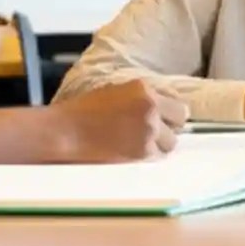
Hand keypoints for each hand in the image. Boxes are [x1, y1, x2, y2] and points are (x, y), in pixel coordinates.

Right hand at [54, 80, 189, 161]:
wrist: (63, 132)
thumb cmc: (82, 113)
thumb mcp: (115, 92)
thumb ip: (140, 98)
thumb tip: (160, 108)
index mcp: (143, 88)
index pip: (176, 99)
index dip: (170, 111)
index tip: (166, 118)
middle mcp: (150, 106)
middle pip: (181, 118)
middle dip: (170, 126)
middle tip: (155, 133)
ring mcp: (149, 129)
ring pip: (172, 141)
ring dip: (161, 144)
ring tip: (140, 144)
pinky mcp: (143, 150)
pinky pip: (159, 156)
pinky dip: (150, 156)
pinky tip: (134, 153)